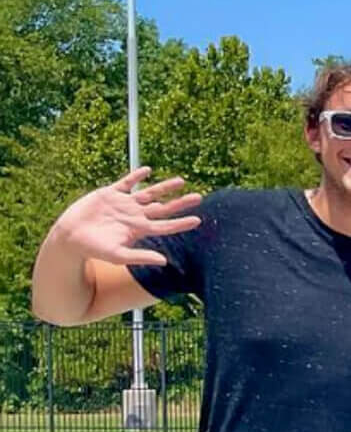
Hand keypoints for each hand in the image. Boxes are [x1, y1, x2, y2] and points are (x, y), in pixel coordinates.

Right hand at [50, 168, 201, 266]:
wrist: (70, 236)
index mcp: (139, 229)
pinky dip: (136, 176)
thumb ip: (141, 257)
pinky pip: (126, 183)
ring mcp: (123, 204)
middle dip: (180, 203)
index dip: (181, 223)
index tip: (198, 220)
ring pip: (149, 193)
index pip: (165, 225)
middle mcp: (135, 215)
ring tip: (181, 181)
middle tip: (199, 197)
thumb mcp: (118, 255)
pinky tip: (147, 170)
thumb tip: (164, 261)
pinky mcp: (109, 193)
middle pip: (163, 208)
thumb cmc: (94, 249)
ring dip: (164, 187)